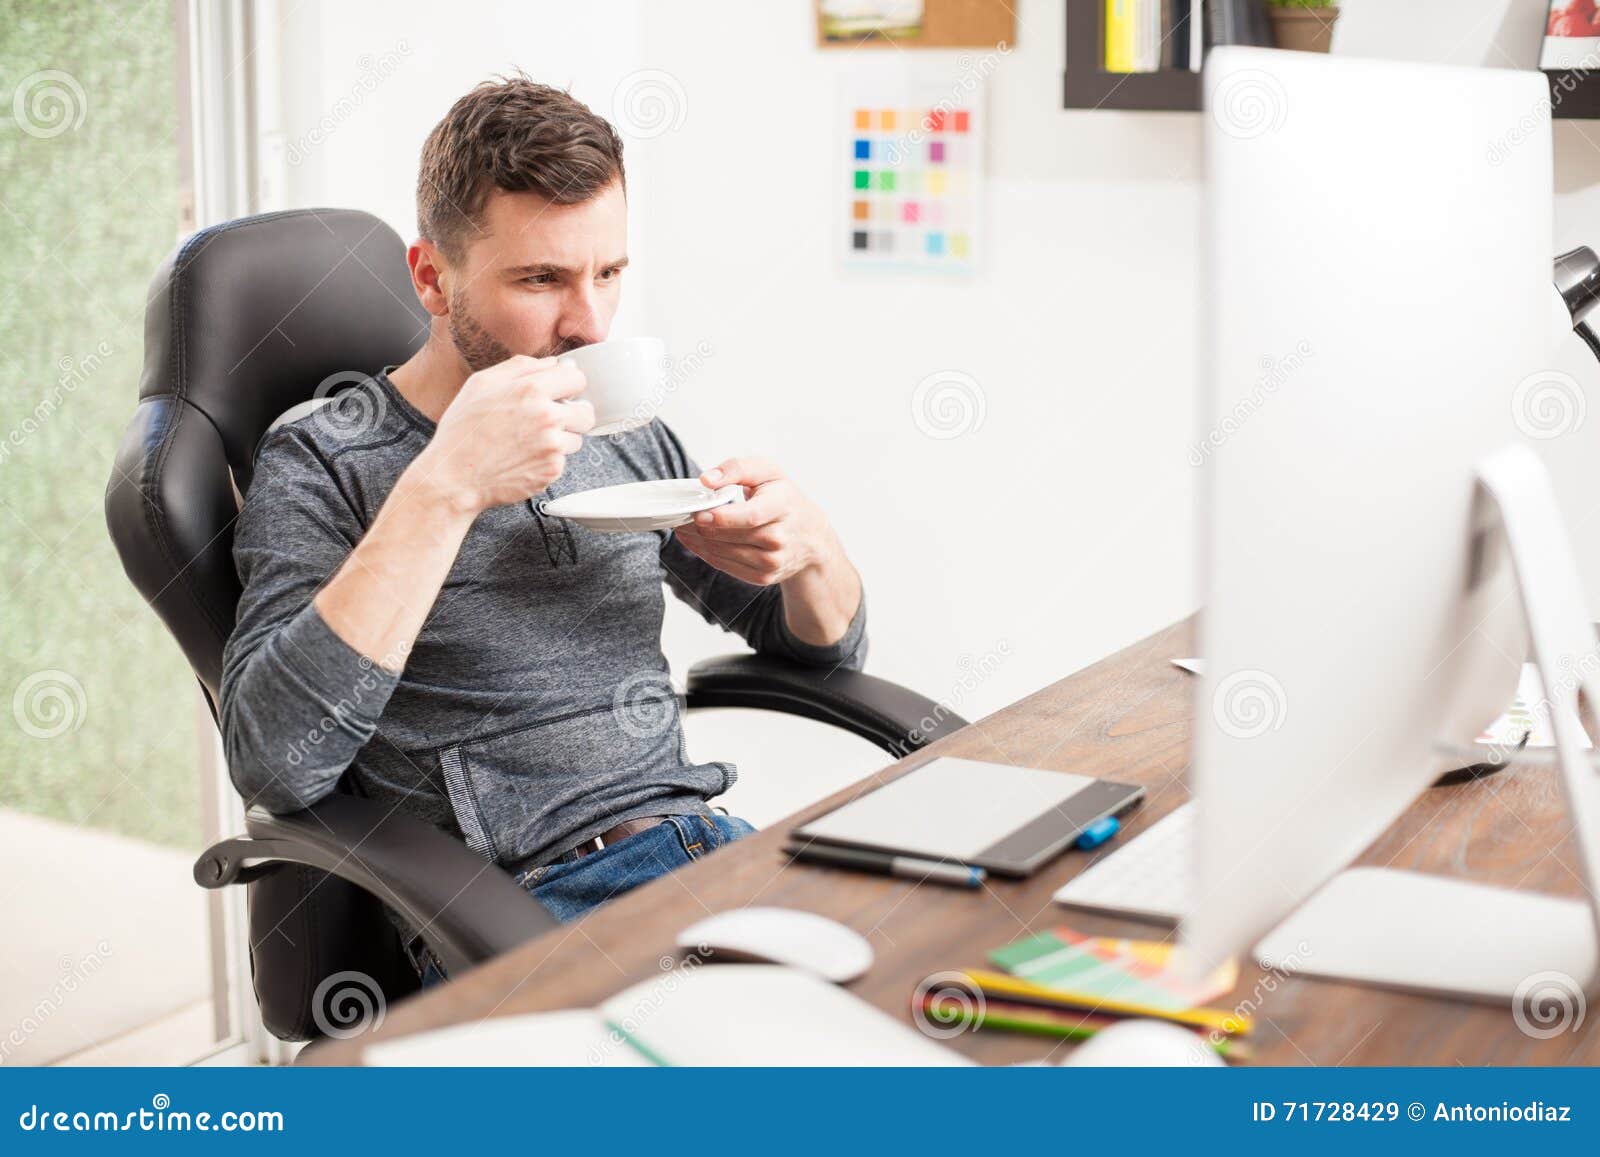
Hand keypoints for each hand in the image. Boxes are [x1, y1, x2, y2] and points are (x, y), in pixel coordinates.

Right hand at [417, 355, 593, 512]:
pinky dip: (548, 460)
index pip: (578, 378)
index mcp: (531, 390)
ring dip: (560, 440)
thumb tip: (551, 363)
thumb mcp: (480, 384)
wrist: (454, 478)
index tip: (562, 392)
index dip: (569, 384)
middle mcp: (547, 418)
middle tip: (551, 420)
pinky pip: (562, 461)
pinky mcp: (552, 471)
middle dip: (572, 415)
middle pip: (586, 413)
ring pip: (576, 439)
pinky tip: (524, 458)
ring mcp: (552, 447)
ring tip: (529, 442)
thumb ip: (519, 367)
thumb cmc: (463, 431)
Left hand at [673, 457, 839, 585]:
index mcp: (783, 506)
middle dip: (701, 527)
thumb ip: (737, 468)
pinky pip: (725, 566)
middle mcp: (780, 538)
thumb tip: (706, 480)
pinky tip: (697, 541)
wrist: (811, 537)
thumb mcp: (768, 472)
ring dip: (699, 541)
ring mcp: (772, 561)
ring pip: (723, 553)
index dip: (722, 517)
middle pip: (731, 536)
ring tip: (685, 527)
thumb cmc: (784, 499)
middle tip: (682, 516)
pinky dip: (706, 554)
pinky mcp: (763, 577)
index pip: (751, 516)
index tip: (699, 514)